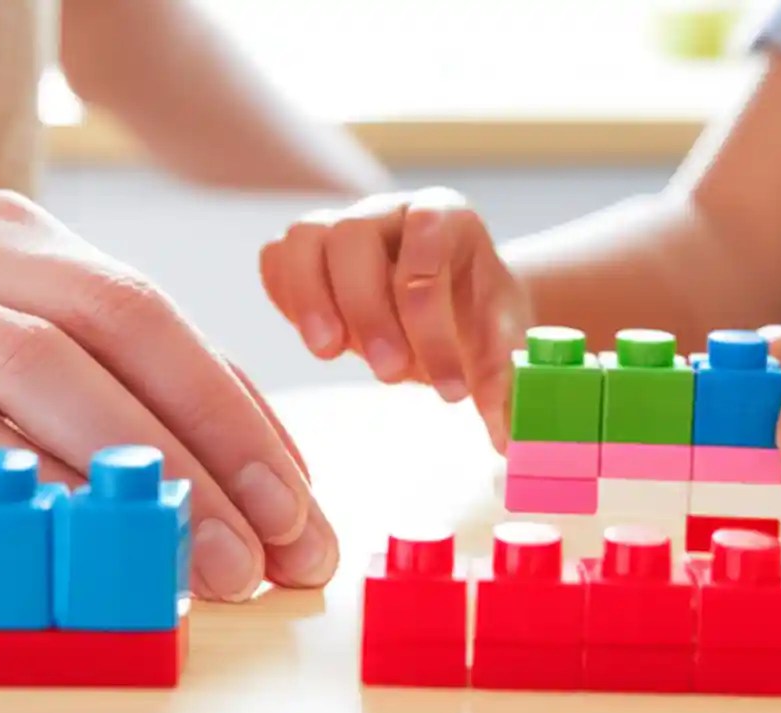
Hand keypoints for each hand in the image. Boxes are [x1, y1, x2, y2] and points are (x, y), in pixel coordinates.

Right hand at [0, 190, 335, 599]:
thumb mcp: (4, 339)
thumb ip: (111, 386)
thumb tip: (243, 470)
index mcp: (27, 240)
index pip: (162, 317)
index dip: (244, 411)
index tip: (302, 500)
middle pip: (122, 330)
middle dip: (217, 441)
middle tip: (282, 543)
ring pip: (43, 374)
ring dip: (143, 474)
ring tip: (215, 565)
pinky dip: (32, 492)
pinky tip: (92, 549)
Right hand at [259, 187, 531, 449]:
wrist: (455, 312)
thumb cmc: (476, 320)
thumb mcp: (499, 343)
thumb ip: (498, 378)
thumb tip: (503, 434)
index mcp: (444, 213)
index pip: (427, 230)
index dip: (428, 305)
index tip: (447, 383)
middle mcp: (387, 210)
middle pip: (353, 234)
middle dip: (367, 309)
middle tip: (390, 375)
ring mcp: (340, 226)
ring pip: (304, 238)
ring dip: (311, 300)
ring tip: (330, 353)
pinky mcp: (306, 255)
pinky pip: (277, 260)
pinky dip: (288, 300)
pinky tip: (322, 343)